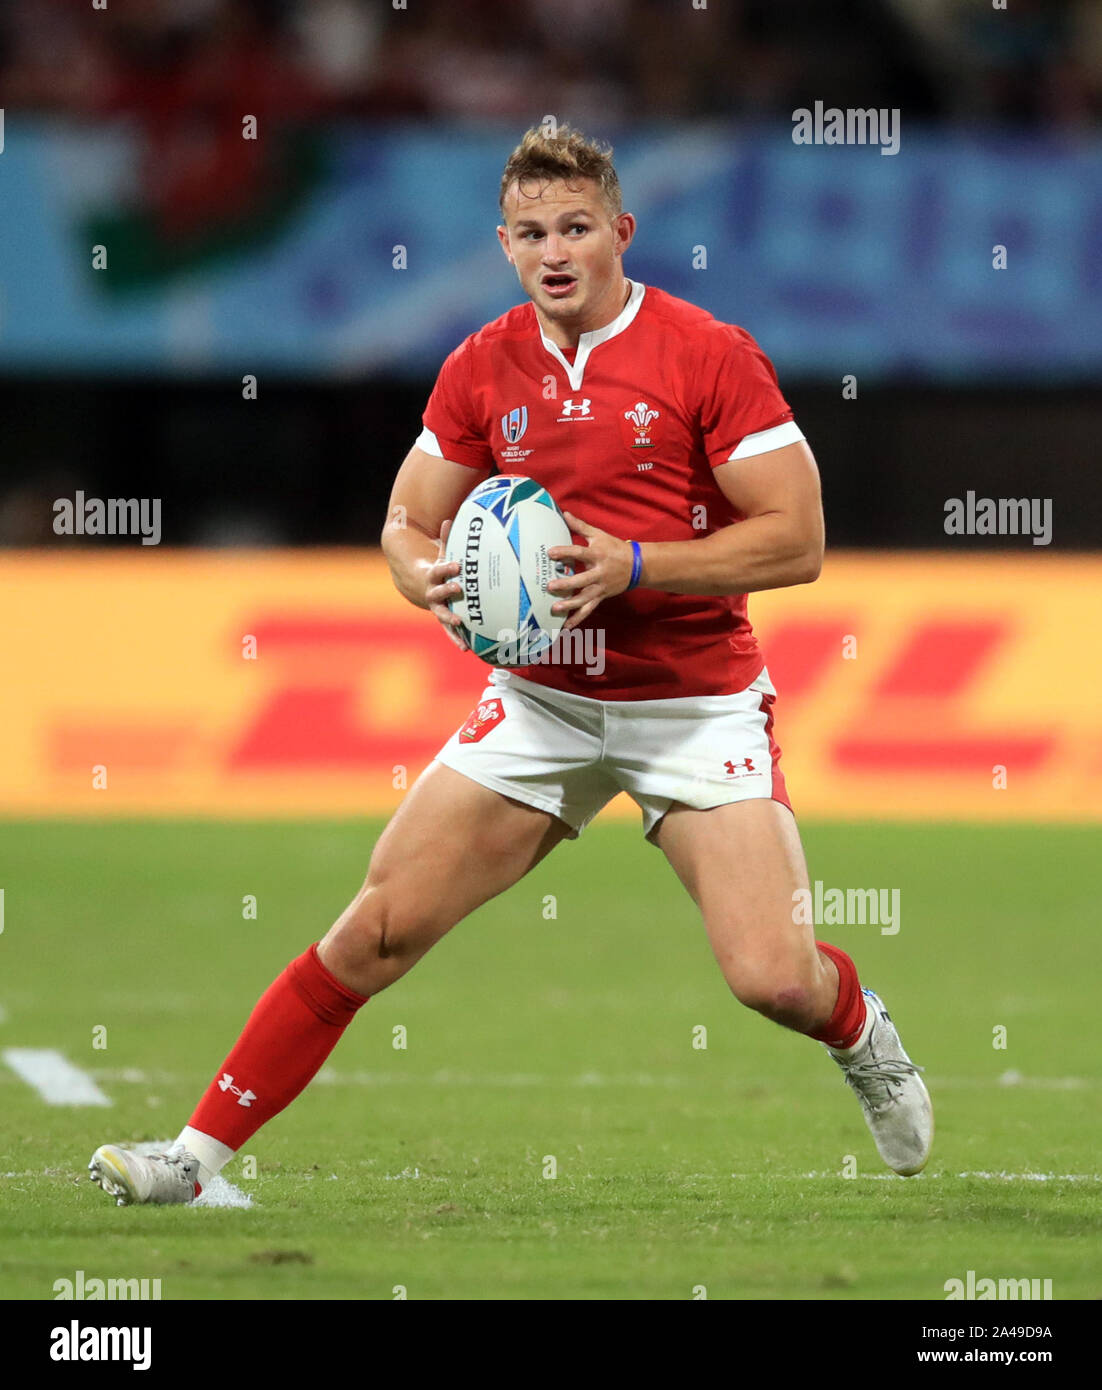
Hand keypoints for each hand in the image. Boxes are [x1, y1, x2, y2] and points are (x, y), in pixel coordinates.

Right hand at [425, 519, 467, 649]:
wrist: (415, 585)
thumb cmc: (435, 567)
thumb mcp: (438, 552)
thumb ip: (445, 539)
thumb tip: (449, 520)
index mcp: (432, 575)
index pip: (439, 570)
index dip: (447, 568)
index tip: (457, 565)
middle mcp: (432, 592)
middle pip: (439, 592)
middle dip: (448, 590)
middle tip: (458, 588)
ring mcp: (436, 606)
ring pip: (442, 613)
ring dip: (450, 617)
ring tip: (460, 621)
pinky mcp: (442, 617)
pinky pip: (448, 629)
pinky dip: (456, 638)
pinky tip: (466, 648)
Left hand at [546, 511, 633, 629]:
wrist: (637, 566)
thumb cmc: (614, 548)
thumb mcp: (599, 535)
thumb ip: (580, 526)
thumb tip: (564, 513)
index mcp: (597, 555)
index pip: (579, 553)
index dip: (565, 552)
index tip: (550, 553)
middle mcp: (599, 573)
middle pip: (581, 580)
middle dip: (566, 584)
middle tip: (550, 587)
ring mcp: (600, 587)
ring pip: (585, 599)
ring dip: (570, 605)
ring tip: (555, 609)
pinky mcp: (601, 597)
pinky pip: (589, 610)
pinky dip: (578, 619)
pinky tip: (566, 627)